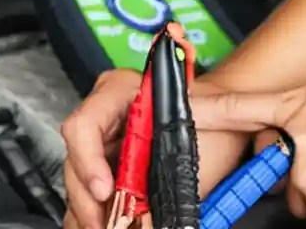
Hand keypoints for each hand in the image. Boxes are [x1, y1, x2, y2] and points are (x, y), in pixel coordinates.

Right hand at [61, 69, 250, 228]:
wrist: (229, 115)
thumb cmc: (216, 115)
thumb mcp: (195, 138)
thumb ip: (167, 166)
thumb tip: (147, 212)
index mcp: (122, 91)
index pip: (85, 126)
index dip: (89, 162)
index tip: (105, 192)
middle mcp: (105, 111)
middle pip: (76, 158)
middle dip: (87, 198)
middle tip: (102, 225)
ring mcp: (103, 137)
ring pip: (79, 179)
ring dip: (88, 210)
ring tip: (104, 228)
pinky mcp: (107, 161)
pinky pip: (91, 188)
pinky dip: (97, 210)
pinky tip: (104, 224)